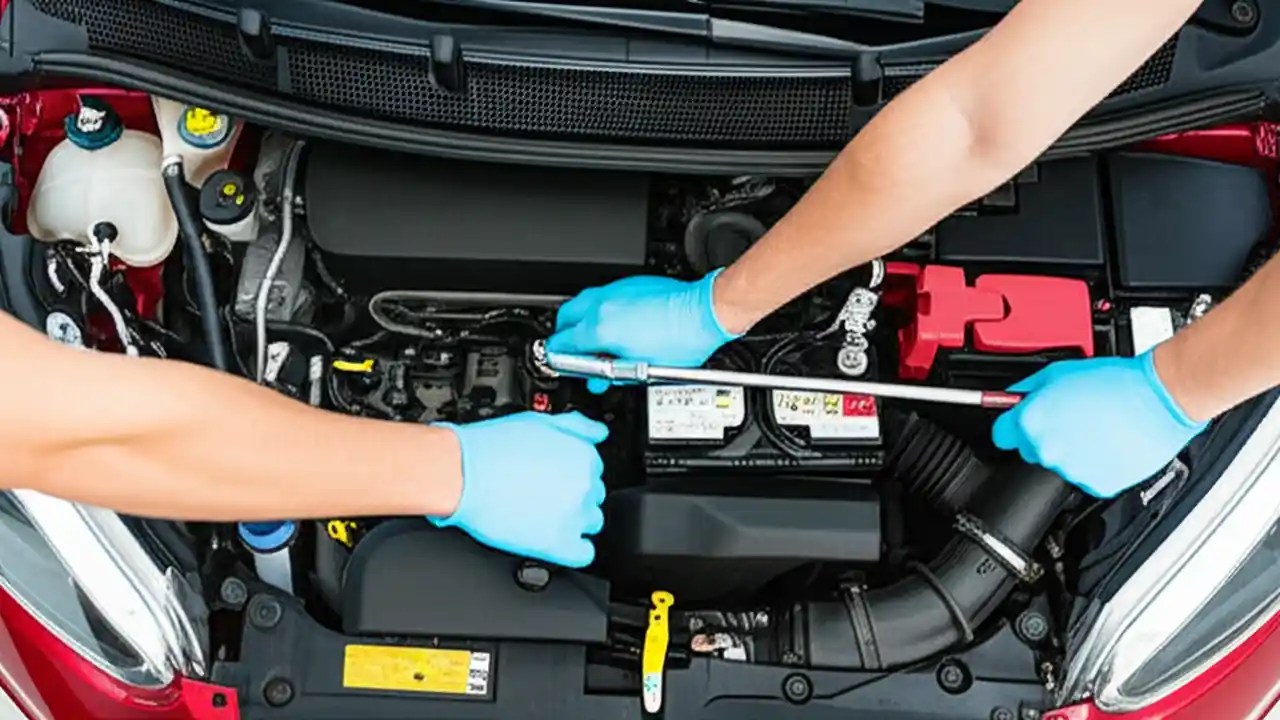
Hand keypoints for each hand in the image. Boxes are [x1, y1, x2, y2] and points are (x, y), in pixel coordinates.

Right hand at [431, 411, 607, 566]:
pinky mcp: (557, 543)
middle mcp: (585, 486)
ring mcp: (573, 516)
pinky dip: (573, 550)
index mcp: (583, 456)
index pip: (594, 470)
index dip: (573, 473)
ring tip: (543, 514)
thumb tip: (599, 433)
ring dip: (573, 520)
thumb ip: (576, 427)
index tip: (558, 477)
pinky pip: (583, 554)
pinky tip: (554, 539)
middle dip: (573, 496)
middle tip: (545, 494)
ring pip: (591, 523)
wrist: (460, 474)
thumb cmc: (490, 448)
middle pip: (593, 496)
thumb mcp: (539, 422)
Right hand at [547, 270, 739, 392]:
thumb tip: (598, 378)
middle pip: (564, 317)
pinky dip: (599, 309)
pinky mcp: (629, 284)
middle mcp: (602, 305)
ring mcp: (615, 291)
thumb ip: (610, 374)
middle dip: (564, 335)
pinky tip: (614, 323)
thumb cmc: (681, 340)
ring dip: (580, 320)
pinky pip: (602, 295)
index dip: (556, 356)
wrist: (703, 313)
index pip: (561, 342)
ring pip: (581, 302)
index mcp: (600, 328)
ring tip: (594, 338)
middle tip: (575, 351)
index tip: (560, 362)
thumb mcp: (641, 370)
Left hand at [992, 351, 1207, 497]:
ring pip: (1058, 463)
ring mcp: (1071, 470)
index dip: (1012, 425)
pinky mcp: (1096, 484)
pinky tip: (1107, 444)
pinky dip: (1093, 464)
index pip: (1001, 434)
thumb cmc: (1116, 382)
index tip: (1021, 423)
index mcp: (1032, 422)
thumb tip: (1011, 398)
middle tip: (1071, 419)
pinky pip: (1085, 476)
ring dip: (1070, 450)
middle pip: (1030, 449)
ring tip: (1095, 429)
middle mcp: (1047, 449)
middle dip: (1044, 435)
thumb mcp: (1059, 372)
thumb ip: (1027, 389)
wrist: (1161, 398)